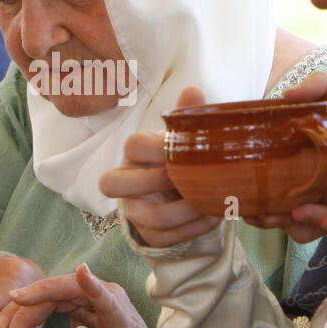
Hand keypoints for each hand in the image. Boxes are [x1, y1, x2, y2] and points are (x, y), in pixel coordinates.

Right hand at [99, 86, 221, 248]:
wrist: (179, 196)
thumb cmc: (178, 161)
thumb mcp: (180, 140)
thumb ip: (184, 118)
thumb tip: (192, 90)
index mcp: (134, 153)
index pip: (132, 145)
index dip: (156, 147)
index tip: (182, 148)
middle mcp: (124, 182)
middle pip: (112, 183)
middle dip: (153, 181)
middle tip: (186, 178)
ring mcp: (134, 211)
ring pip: (150, 217)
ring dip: (186, 210)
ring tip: (213, 202)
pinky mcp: (149, 235)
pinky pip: (167, 237)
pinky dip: (194, 228)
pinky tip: (214, 216)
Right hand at [243, 72, 326, 242]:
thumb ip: (316, 86)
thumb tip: (284, 96)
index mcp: (311, 167)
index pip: (280, 190)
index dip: (263, 200)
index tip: (247, 201)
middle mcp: (323, 187)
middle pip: (290, 214)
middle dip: (272, 218)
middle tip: (257, 215)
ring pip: (311, 227)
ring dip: (294, 225)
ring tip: (285, 217)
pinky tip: (322, 217)